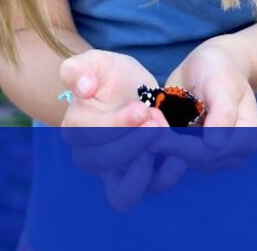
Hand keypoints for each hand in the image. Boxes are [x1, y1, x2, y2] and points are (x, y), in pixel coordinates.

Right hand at [58, 50, 170, 209]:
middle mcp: (90, 158)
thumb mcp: (98, 63)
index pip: (91, 136)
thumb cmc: (113, 78)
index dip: (118, 124)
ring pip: (123, 193)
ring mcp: (115, 172)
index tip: (141, 108)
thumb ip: (80, 69)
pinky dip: (167, 175)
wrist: (136, 92)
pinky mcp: (140, 177)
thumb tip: (83, 89)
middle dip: (135, 141)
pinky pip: (149, 189)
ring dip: (147, 168)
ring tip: (165, 139)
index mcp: (76, 129)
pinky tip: (180, 152)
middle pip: (105, 163)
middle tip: (156, 120)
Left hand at [157, 37, 256, 172]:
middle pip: (195, 160)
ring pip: (181, 162)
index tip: (153, 131)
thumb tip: (216, 145)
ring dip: (161, 144)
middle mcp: (234, 154)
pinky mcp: (196, 156)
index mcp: (247, 138)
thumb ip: (223, 112)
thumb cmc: (219, 69)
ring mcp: (215, 158)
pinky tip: (149, 126)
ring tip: (145, 122)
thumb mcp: (222, 83)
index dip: (182, 146)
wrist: (210, 66)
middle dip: (168, 144)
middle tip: (142, 125)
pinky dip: (160, 143)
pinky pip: (173, 157)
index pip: (210, 153)